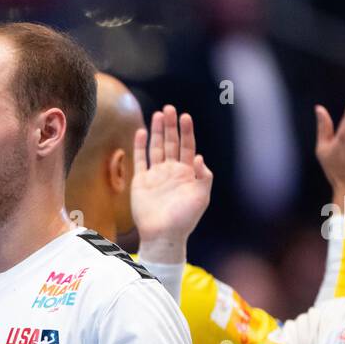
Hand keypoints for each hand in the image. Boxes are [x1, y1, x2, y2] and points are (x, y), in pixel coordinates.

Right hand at [131, 105, 212, 262]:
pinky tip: (141, 132)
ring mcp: (156, 175)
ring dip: (156, 131)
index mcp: (187, 173)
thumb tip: (200, 157)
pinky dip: (140, 146)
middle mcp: (171, 171)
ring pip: (156, 148)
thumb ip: (204, 176)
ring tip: (157, 114)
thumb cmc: (184, 219)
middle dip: (170, 126)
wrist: (163, 235)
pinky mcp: (141, 182)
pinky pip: (140, 160)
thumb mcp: (202, 197)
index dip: (187, 131)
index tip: (185, 117)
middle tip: (169, 109)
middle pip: (171, 143)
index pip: (187, 147)